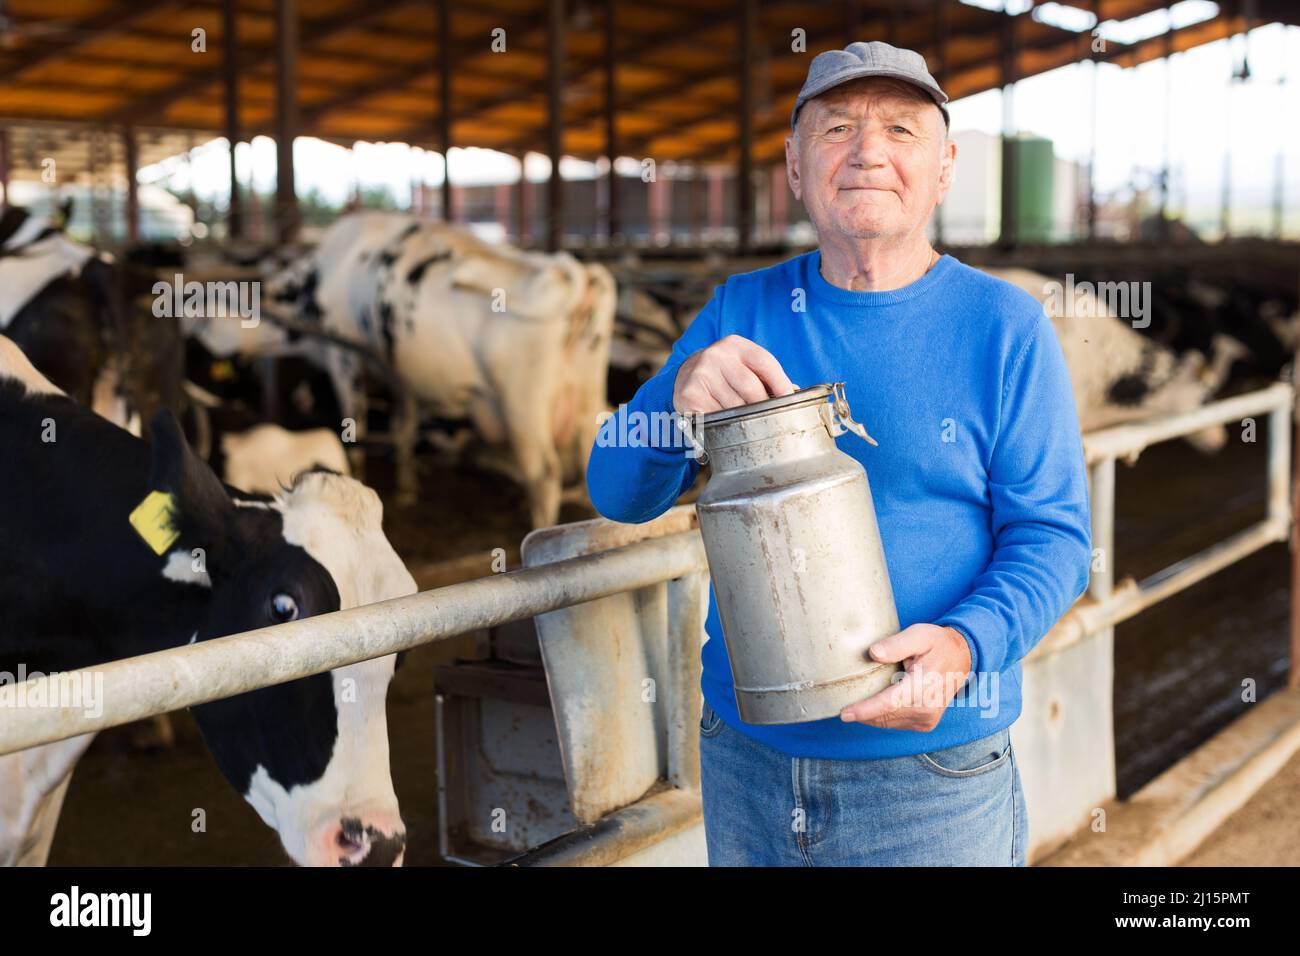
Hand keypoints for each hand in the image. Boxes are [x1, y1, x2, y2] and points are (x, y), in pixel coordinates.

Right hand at [673, 334, 796, 413]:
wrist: (686, 374)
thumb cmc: (725, 373)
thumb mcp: (745, 365)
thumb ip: (768, 376)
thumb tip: (796, 393)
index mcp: (735, 345)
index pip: (765, 363)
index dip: (781, 384)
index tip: (790, 401)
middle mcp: (716, 356)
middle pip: (751, 388)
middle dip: (763, 407)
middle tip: (769, 420)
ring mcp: (701, 374)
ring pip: (734, 407)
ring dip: (743, 419)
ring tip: (743, 422)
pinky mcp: (689, 394)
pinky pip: (716, 417)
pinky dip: (723, 425)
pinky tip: (724, 423)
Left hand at [839, 624, 973, 730]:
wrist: (961, 659)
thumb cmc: (938, 644)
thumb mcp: (920, 635)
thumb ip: (897, 644)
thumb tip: (874, 653)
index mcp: (924, 686)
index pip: (889, 703)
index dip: (865, 710)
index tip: (844, 714)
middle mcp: (926, 708)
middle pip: (884, 714)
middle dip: (862, 710)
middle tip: (844, 696)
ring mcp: (927, 719)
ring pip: (887, 721)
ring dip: (871, 713)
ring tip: (861, 695)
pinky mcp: (925, 724)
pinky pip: (895, 723)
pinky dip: (882, 714)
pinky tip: (877, 699)